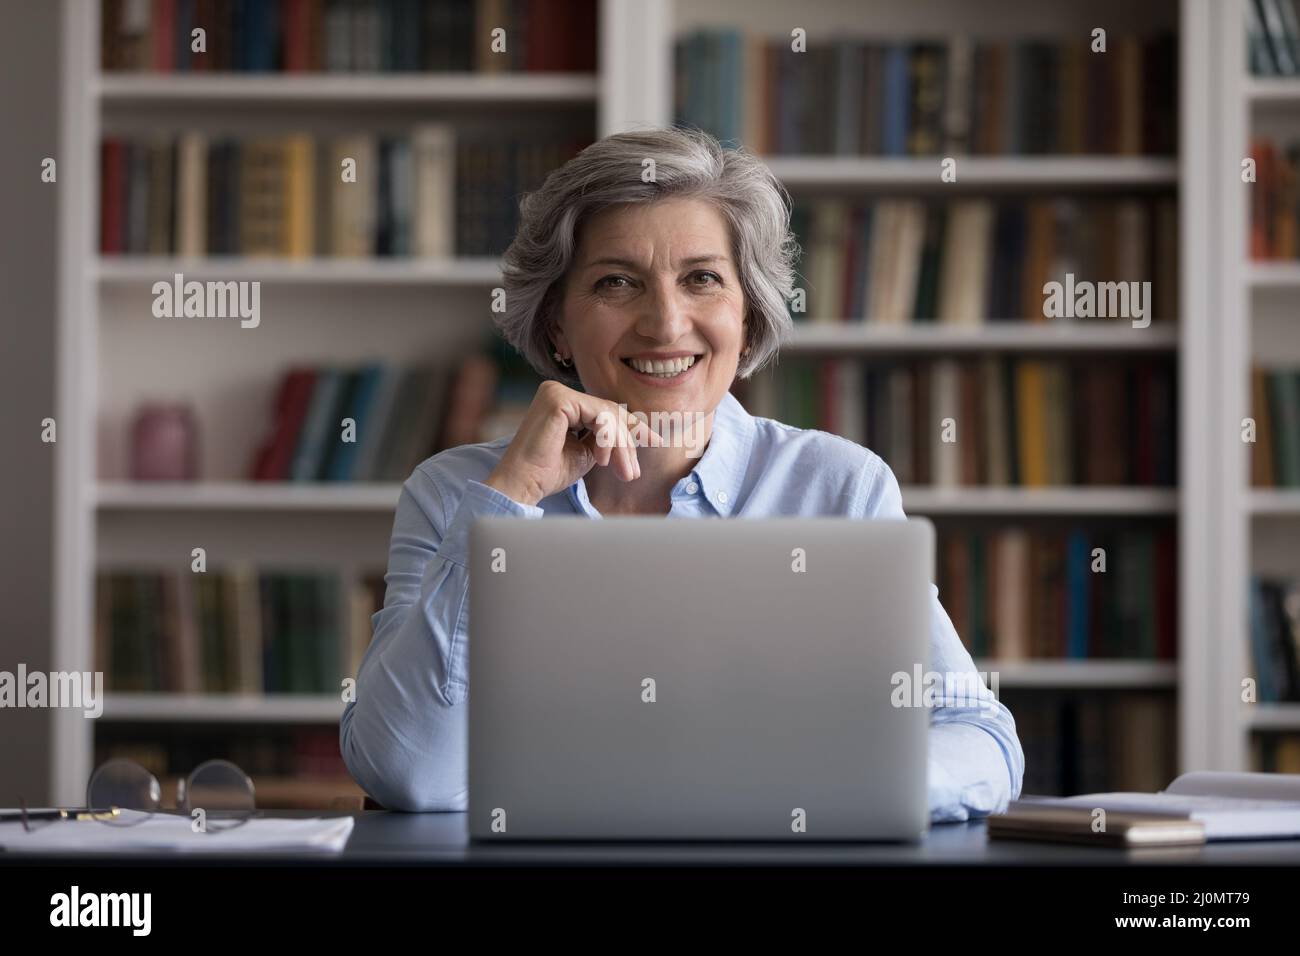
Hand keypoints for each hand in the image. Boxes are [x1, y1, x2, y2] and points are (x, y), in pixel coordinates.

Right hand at [483, 380, 664, 506]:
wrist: (523, 485)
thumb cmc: (548, 472)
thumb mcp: (586, 451)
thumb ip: (604, 438)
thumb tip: (635, 432)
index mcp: (562, 401)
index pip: (605, 410)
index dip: (631, 427)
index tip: (653, 442)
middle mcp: (557, 391)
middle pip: (610, 412)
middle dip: (627, 443)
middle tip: (633, 472)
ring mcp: (556, 392)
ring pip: (608, 414)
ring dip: (620, 446)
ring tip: (623, 472)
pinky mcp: (558, 399)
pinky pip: (599, 416)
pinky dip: (606, 439)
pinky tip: (602, 460)